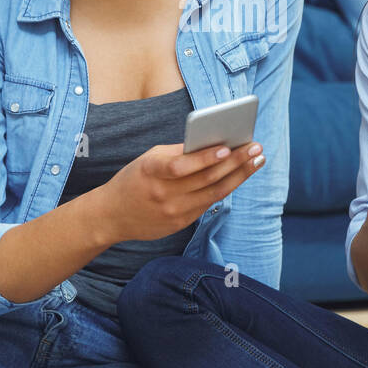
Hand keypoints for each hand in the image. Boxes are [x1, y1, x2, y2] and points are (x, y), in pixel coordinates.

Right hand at [102, 141, 263, 241]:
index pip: (182, 166)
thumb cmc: (134, 179)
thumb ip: (178, 152)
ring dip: (239, 176)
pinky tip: (240, 175)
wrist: (111, 216)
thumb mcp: (149, 159)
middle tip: (256, 149)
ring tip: (256, 161)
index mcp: (151, 171)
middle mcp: (163, 194)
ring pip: (214, 193)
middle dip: (236, 162)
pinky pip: (208, 204)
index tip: (227, 146)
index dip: (206, 158)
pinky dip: (226, 187)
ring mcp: (173, 212)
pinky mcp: (180, 224)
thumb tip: (213, 143)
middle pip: (206, 178)